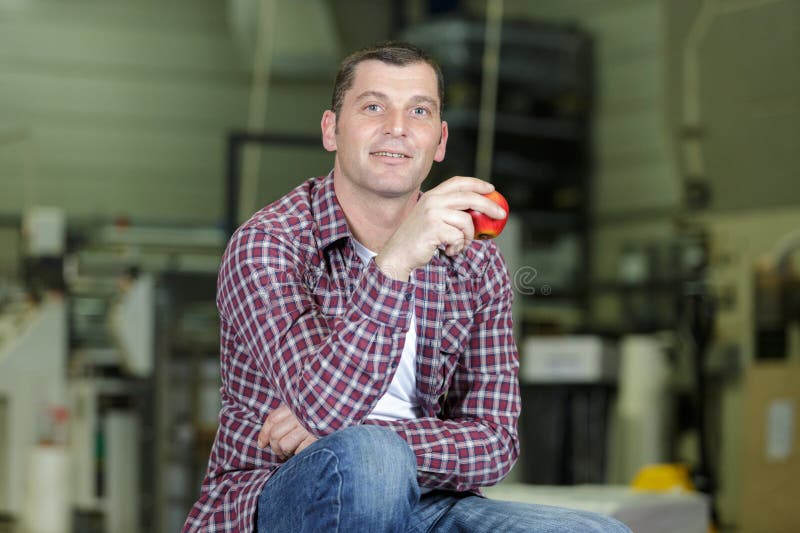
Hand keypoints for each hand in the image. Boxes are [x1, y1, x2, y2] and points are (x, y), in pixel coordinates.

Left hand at [258, 404, 316, 459]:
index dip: (264, 433)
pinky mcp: (315, 440)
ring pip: (283, 445)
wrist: (345, 420)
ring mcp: (307, 428)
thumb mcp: (303, 411)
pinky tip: (303, 451)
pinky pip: (298, 451)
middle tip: (282, 451)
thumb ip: (287, 417)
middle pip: (275, 434)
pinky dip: (298, 454)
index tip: (262, 444)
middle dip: (275, 447)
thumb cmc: (318, 419)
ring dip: (286, 452)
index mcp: (295, 406)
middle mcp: (300, 415)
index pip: (272, 419)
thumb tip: (263, 441)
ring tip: (293, 451)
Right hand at [375, 177, 505, 279]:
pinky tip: (449, 250)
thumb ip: (449, 211)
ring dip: (468, 237)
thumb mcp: (432, 219)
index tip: (491, 188)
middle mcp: (432, 200)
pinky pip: (459, 236)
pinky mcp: (434, 228)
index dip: (477, 183)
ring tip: (459, 245)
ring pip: (466, 221)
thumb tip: (478, 212)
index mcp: (432, 195)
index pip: (458, 182)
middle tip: (501, 215)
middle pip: (469, 197)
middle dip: (489, 205)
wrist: (398, 254)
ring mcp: (432, 213)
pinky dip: (458, 247)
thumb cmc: (418, 240)